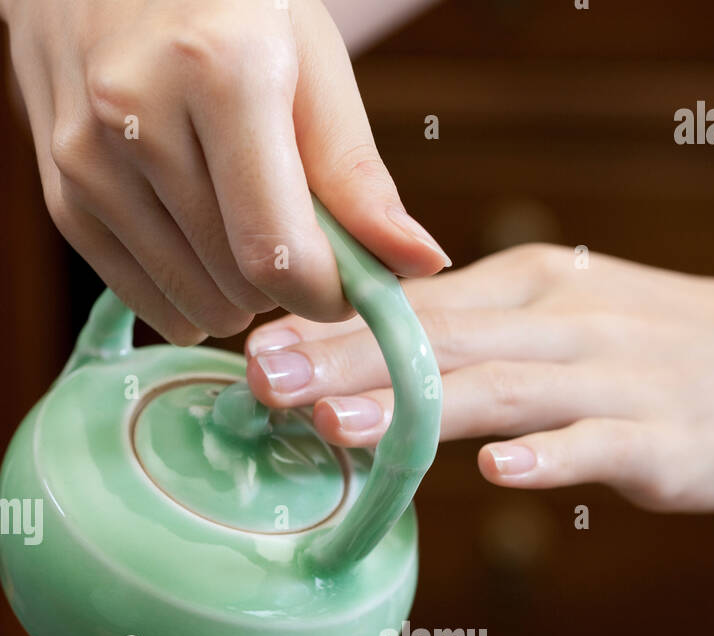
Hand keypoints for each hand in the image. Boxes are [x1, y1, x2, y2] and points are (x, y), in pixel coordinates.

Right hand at [2, 0, 447, 342]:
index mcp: (220, 71)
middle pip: (240, 283)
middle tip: (300, 236)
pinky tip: (203, 248)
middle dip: (289, 286)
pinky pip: (142, 296)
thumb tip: (422, 264)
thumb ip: (359, 177)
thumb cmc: (228, 7)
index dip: (330, 294)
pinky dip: (186, 294)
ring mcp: (88, 157)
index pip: (281, 252)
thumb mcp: (311, 63)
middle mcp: (137, 114)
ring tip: (248, 229)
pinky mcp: (62, 192)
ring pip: (194, 300)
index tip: (352, 284)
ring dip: (239, 296)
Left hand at [245, 243, 713, 509]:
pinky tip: (503, 469)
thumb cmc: (685, 356)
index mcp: (542, 289)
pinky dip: (553, 455)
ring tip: (338, 427)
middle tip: (261, 381)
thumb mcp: (581, 326)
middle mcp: (570, 322)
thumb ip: (494, 346)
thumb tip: (395, 375)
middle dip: (345, 362)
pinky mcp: (668, 438)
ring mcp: (620, 380)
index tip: (256, 348)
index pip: (423, 309)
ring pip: (504, 387)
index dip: (337, 330)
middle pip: (445, 342)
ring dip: (418, 408)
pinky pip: (601, 444)